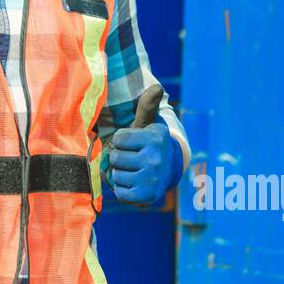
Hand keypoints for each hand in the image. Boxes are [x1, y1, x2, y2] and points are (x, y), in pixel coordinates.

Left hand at [109, 86, 183, 206]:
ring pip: (116, 175)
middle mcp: (155, 158)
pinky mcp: (147, 196)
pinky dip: (123, 190)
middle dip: (119, 158)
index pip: (119, 138)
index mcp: (155, 138)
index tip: (133, 143)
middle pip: (115, 157)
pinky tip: (134, 184)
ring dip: (120, 174)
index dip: (121, 141)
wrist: (168, 171)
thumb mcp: (148, 124)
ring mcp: (152, 179)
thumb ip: (147, 106)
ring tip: (133, 171)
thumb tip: (157, 86)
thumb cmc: (150, 144)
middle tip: (132, 159)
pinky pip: (120, 193)